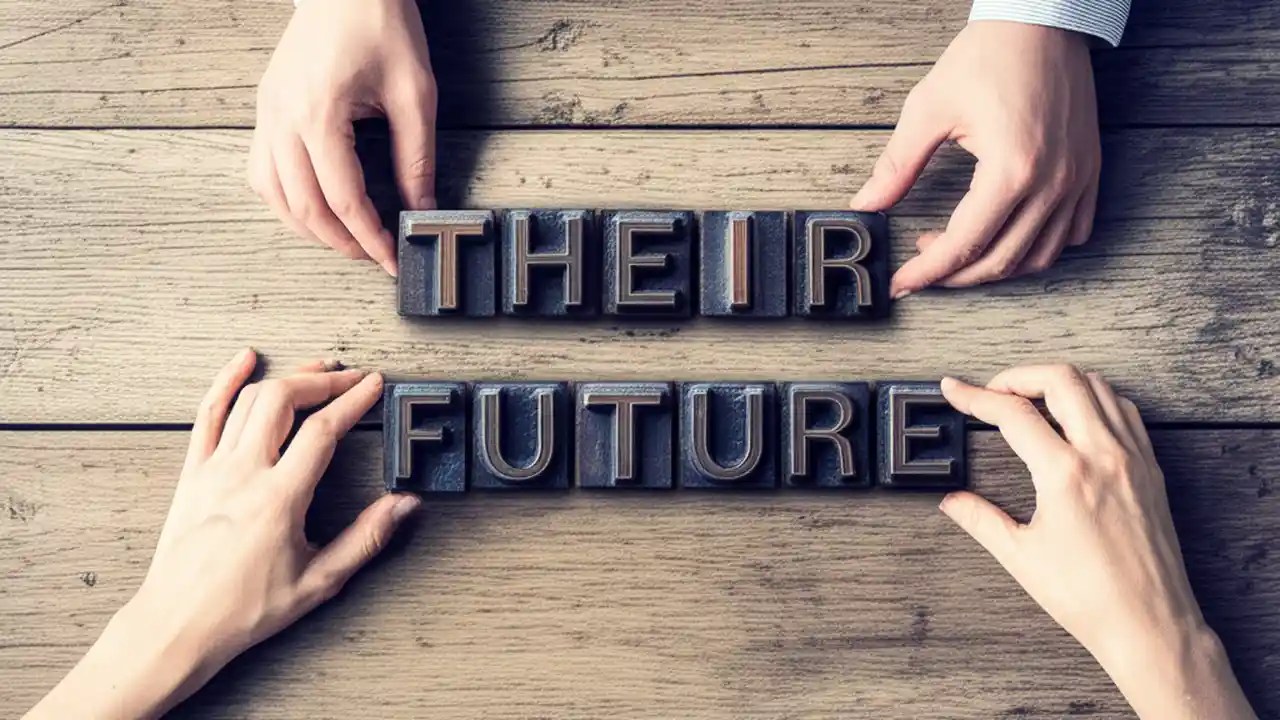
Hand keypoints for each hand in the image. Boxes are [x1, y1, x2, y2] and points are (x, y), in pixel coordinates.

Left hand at [26, 351, 420, 719]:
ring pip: (250, 399)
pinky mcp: (193, 472)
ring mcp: (213, 469)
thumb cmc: (244, 609)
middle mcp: (244, 474)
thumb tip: (403, 505)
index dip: (353, 401)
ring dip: (287, 376)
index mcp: (279, 499)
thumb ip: (366, 538)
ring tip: (317, 371)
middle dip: (323, 380)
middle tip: (351, 378)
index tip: (373, 386)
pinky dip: (225, 381)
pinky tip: (242, 361)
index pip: (323, 430)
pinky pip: (207, 413)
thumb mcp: (319, 581)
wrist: (178, 624)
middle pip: (284, 399)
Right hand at [249, 0, 437, 275]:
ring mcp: (267, 114)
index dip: (370, 238)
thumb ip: (417, 158)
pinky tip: (310, 207)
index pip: (344, 199)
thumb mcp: (415, 94)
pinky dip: (283, 200)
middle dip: (341, 241)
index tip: (390, 259)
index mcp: (320, 114)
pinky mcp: (265, 109)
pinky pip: (261, 171)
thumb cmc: (380, 25)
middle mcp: (282, 119)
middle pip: (304, 207)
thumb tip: (422, 208)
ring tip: (345, 239)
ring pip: (274, 195)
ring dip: (308, 227)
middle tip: (372, 255)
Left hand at [851, 22, 1100, 295]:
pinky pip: (1071, 234)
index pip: (964, 244)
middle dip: (955, 275)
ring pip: (1038, 257)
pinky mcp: (1088, 172)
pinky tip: (1006, 237)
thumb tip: (866, 204)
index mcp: (1011, 170)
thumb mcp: (928, 109)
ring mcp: (1076, 180)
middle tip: (923, 266)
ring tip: (958, 251)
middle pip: (1001, 261)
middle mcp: (1052, 183)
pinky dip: (1037, 249)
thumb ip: (896, 166)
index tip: (902, 282)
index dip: (927, 271)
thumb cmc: (988, 56)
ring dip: (995, 267)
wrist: (1041, 21)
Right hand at [939, 365, 1254, 719]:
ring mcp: (1133, 458)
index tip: (954, 389)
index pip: (1013, 413)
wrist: (1148, 623)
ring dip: (1058, 382)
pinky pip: (1125, 410)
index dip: (975, 396)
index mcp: (1066, 474)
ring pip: (1097, 386)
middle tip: (992, 391)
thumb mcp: (1020, 556)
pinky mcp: (1150, 468)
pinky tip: (1076, 416)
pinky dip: (1094, 399)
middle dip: (1018, 376)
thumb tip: (952, 501)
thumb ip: (980, 519)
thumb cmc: (1089, 597)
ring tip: (1030, 398)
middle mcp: (1103, 455)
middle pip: (1061, 379)